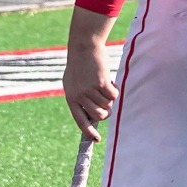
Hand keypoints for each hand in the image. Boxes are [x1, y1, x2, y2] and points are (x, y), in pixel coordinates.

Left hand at [63, 7, 118, 139]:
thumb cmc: (80, 64)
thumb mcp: (73, 82)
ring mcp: (90, 90)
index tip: (96, 140)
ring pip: (107, 105)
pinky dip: (114, 90)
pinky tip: (110, 81)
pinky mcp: (101, 83)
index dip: (88, 132)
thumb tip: (90, 114)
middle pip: (99, 116)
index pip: (80, 120)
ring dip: (110, 98)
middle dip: (107, 112)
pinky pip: (113, 96)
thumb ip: (79, 97)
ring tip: (106, 87)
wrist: (84, 46)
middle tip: (108, 104)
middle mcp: (79, 96)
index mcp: (71, 98)